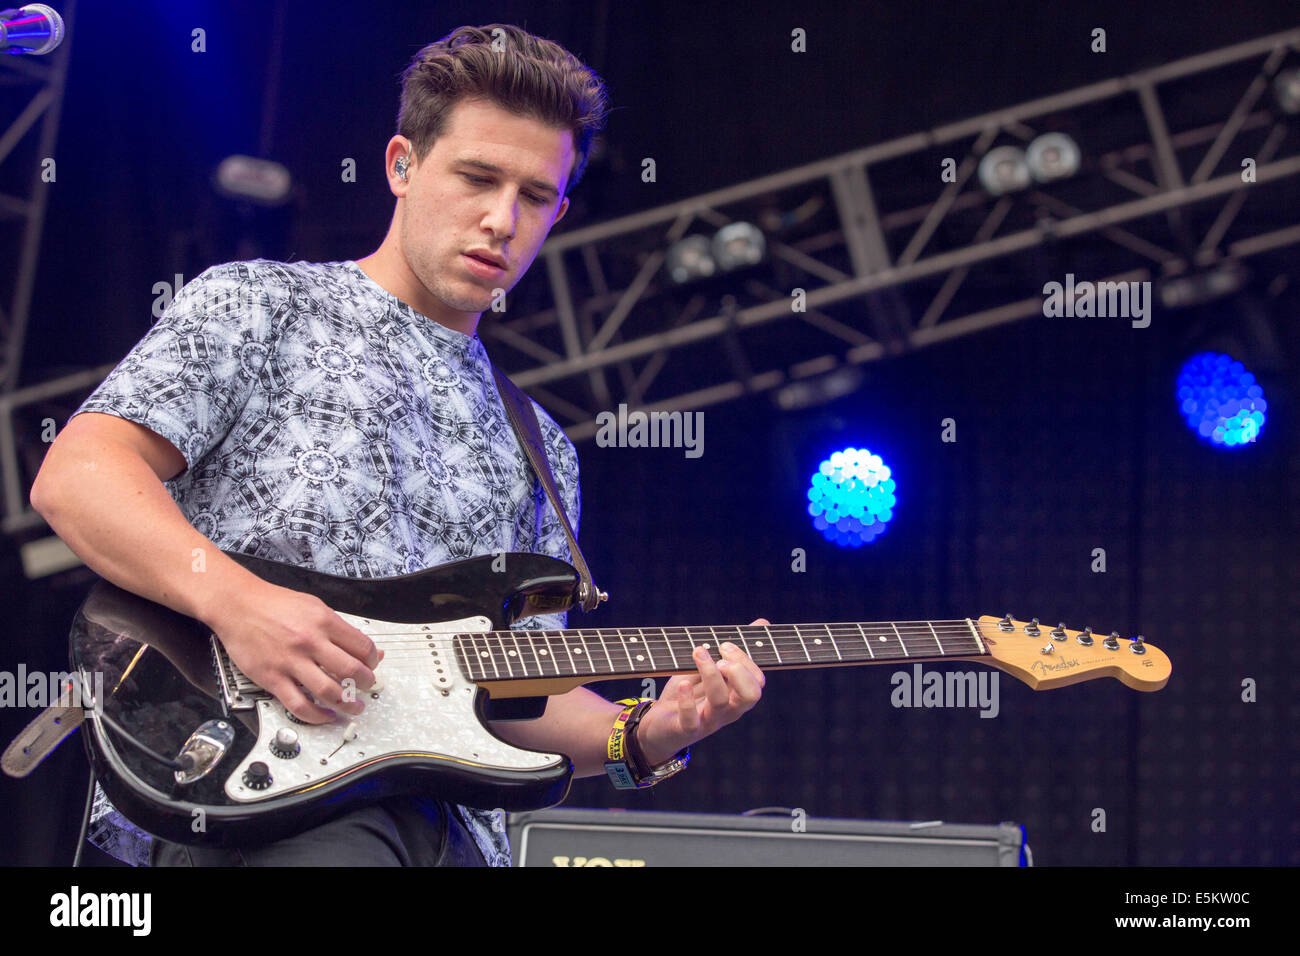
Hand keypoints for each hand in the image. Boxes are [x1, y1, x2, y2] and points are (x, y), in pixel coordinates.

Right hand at [204, 579, 383, 723]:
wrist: (237, 604)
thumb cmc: (273, 604)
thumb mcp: (314, 606)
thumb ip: (340, 628)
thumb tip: (366, 647)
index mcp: (324, 621)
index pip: (362, 647)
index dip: (373, 661)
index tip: (372, 666)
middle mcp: (310, 641)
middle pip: (351, 671)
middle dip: (365, 684)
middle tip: (366, 688)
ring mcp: (291, 662)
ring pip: (329, 692)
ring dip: (347, 704)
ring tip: (353, 707)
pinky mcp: (273, 678)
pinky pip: (299, 704)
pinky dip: (317, 715)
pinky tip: (325, 715)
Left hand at [633, 619, 767, 766]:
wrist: (659, 725)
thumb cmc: (690, 693)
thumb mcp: (710, 667)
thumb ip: (733, 649)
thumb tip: (762, 623)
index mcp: (737, 694)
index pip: (757, 682)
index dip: (746, 661)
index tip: (724, 645)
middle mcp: (728, 710)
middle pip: (750, 695)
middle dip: (738, 670)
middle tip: (719, 656)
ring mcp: (708, 721)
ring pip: (720, 701)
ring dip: (711, 673)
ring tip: (698, 653)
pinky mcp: (685, 730)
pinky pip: (690, 720)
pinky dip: (687, 700)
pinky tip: (683, 683)